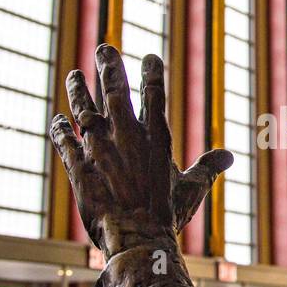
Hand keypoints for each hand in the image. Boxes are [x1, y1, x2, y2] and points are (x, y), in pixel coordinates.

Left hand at [50, 45, 232, 256]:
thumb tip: (228, 156)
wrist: (136, 238)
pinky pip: (65, 143)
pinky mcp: (78, 167)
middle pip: (114, 90)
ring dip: (78, 91)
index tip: (149, 57)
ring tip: (74, 75)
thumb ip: (207, 168)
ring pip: (84, 110)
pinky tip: (58, 119)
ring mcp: (98, 149)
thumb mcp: (192, 189)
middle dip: (109, 67)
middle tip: (104, 48)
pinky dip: (61, 130)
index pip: (154, 93)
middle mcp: (124, 136)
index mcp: (155, 137)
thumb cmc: (167, 215)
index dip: (152, 72)